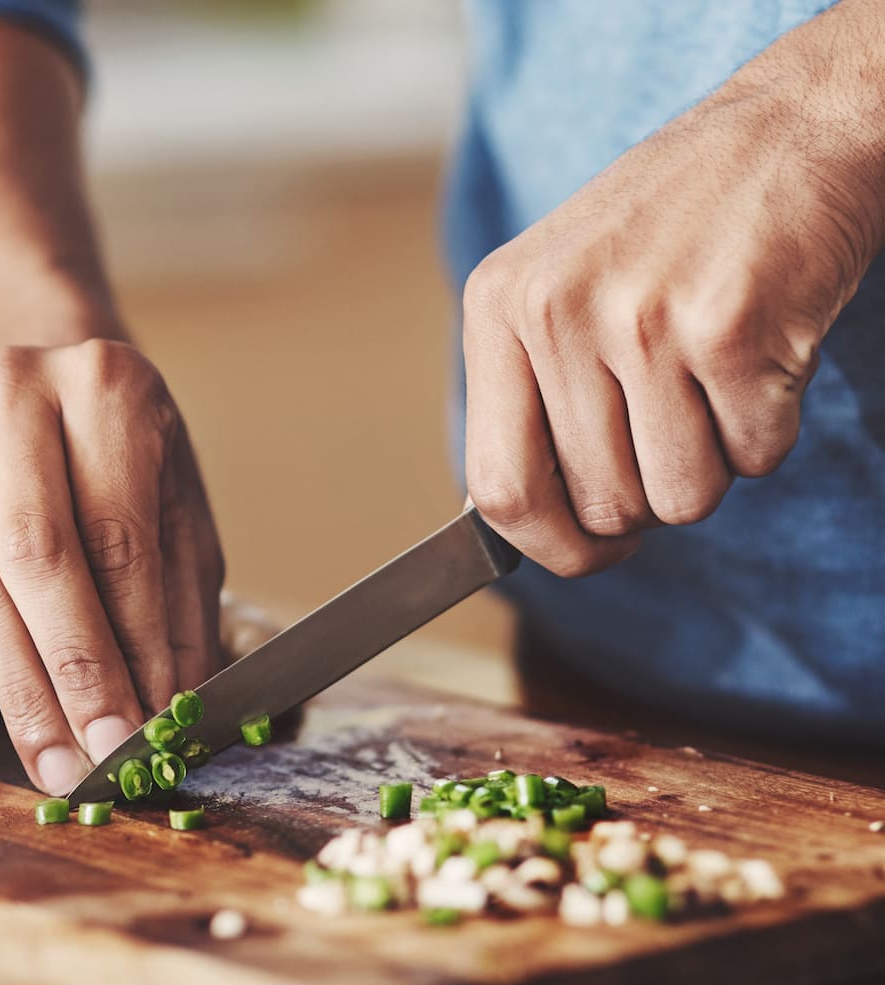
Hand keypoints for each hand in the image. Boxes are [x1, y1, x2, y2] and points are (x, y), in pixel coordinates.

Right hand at [0, 340, 224, 793]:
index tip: (155, 722)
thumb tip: (177, 705)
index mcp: (105, 390)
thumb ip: (179, 603)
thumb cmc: (132, 458)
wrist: (41, 388)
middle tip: (108, 754)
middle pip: (35, 555)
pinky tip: (32, 726)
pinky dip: (1, 672)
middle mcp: (16, 402)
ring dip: (26, 689)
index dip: (133, 640)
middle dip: (75, 670)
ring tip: (63, 764)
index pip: (117, 536)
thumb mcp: (181, 512)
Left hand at [461, 2, 884, 575]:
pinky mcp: (730, 327)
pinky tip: (758, 355)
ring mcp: (640, 319)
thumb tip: (523, 528)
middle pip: (603, 506)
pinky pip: (754, 457)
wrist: (789, 128)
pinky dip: (768, 429)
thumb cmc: (668, 227)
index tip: (587, 552)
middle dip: (650, 495)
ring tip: (711, 380)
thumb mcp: (558, 290)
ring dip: (711, 464)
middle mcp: (556, 311)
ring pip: (680, 499)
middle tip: (674, 423)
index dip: (549, 547)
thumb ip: (530, 399)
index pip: (498, 489)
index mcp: (499, 307)